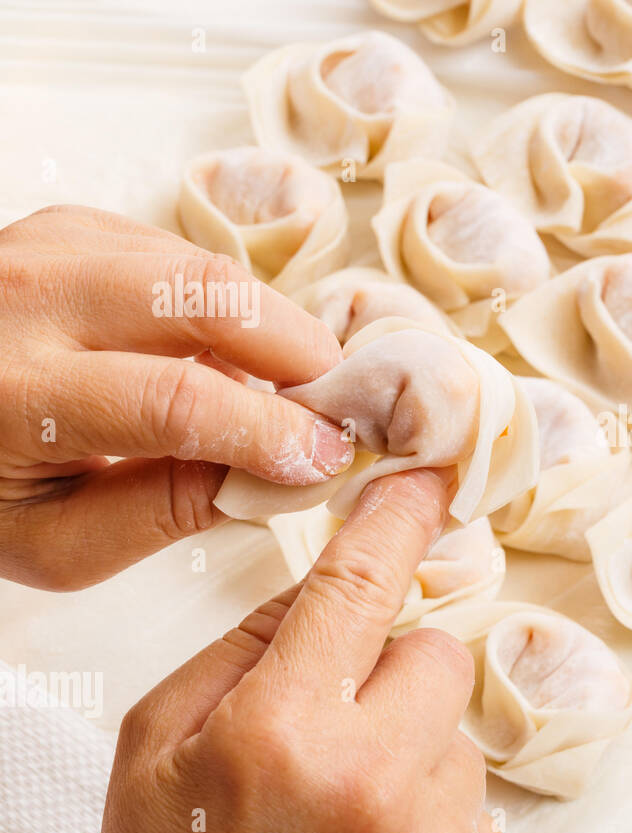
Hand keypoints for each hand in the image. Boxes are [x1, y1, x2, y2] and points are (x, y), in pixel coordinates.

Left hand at [0, 204, 352, 590]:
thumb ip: (170, 510)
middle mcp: (25, 299)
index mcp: (12, 396)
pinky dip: (228, 307)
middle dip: (297, 351)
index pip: (173, 401)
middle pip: (203, 296)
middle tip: (334, 405)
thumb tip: (283, 474)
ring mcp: (46, 246)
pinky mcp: (72, 226)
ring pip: (204, 266)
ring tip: (284, 390)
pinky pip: (184, 254)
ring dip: (269, 327)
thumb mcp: (61, 542)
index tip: (326, 459)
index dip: (270, 429)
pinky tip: (223, 356)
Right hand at [98, 469, 509, 832]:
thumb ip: (239, 648)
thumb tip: (320, 583)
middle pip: (437, 654)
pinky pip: (475, 798)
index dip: (399, 521)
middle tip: (334, 730)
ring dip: (412, 750)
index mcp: (281, 732)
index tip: (430, 479)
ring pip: (455, 731)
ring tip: (342, 812)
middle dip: (393, 674)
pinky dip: (432, 809)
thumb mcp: (157, 748)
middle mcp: (373, 779)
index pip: (360, 588)